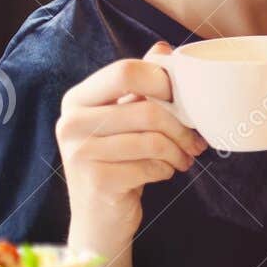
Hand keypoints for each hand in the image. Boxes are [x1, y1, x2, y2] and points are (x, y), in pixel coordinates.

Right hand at [57, 41, 205, 253]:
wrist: (100, 217)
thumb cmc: (118, 160)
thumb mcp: (125, 118)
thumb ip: (140, 84)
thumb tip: (162, 48)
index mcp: (78, 99)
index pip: (125, 71)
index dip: (163, 81)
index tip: (182, 99)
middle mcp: (71, 122)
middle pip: (147, 109)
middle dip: (181, 126)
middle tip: (196, 139)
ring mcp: (79, 153)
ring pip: (153, 140)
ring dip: (179, 151)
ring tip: (184, 157)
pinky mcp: (96, 181)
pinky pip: (151, 166)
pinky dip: (167, 170)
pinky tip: (165, 172)